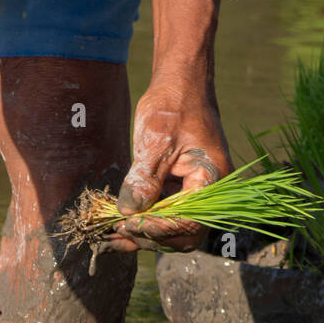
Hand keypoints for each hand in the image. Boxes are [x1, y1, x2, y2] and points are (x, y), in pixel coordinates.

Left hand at [108, 75, 229, 252]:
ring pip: (170, 230)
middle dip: (150, 237)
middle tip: (118, 230)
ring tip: (111, 234)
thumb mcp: (157, 140)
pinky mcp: (177, 192)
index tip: (130, 224)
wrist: (179, 86)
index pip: (190, 222)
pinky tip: (117, 226)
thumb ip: (145, 178)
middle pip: (182, 235)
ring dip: (142, 235)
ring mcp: (191, 194)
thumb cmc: (174, 105)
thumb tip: (130, 212)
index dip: (160, 229)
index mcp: (212, 179)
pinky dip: (141, 222)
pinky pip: (161, 215)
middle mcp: (207, 192)